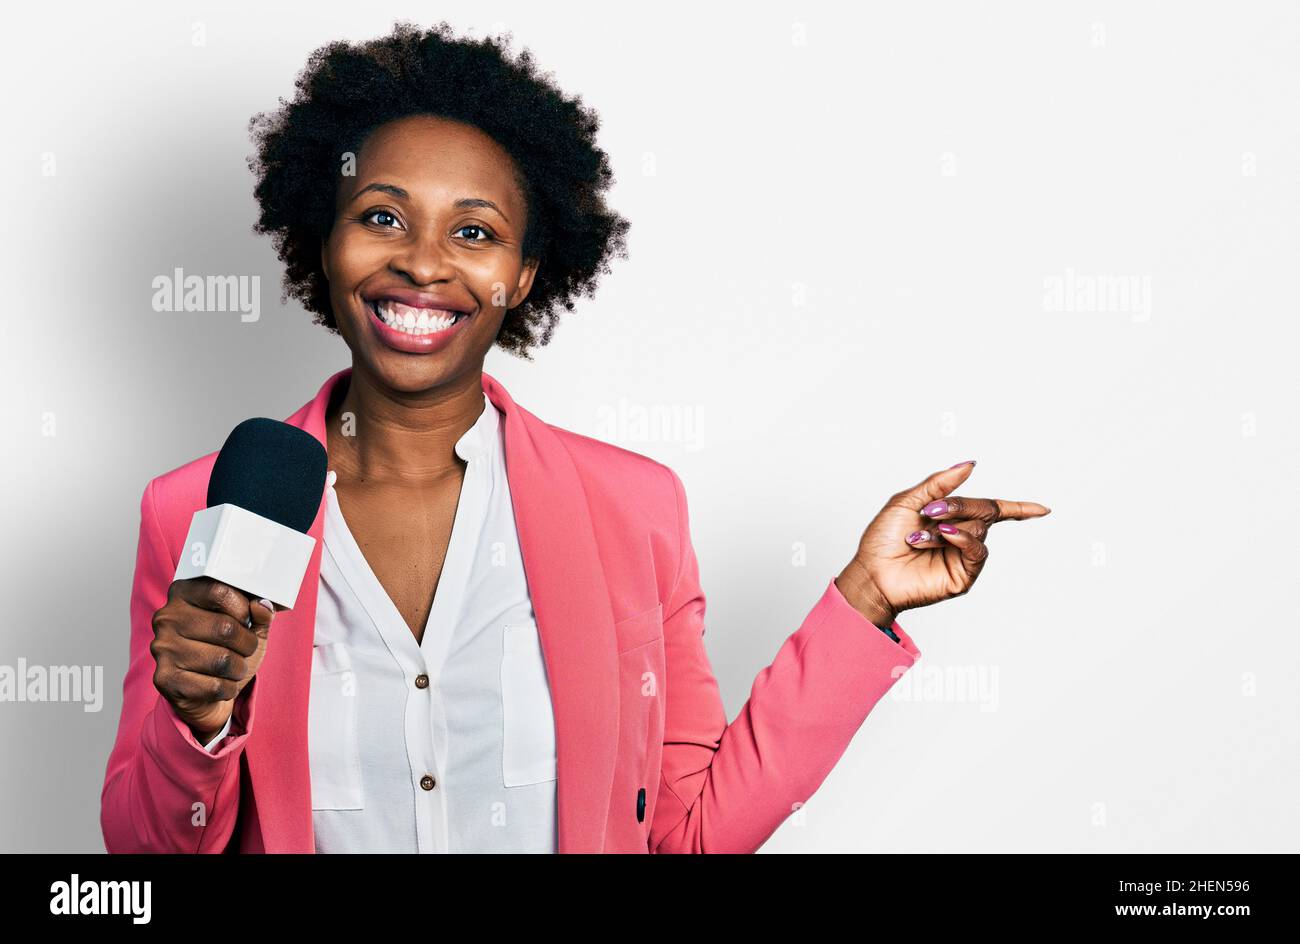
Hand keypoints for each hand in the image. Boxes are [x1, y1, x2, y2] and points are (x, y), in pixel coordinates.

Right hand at [150, 577, 275, 741]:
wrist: (203, 694)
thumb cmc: (227, 651)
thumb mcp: (249, 627)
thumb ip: (259, 613)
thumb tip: (263, 605)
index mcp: (183, 593)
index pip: (219, 591)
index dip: (243, 609)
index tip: (246, 620)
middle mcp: (167, 618)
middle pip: (225, 627)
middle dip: (247, 644)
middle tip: (245, 649)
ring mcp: (162, 648)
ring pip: (221, 659)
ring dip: (238, 668)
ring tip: (234, 668)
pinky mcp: (164, 678)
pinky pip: (213, 685)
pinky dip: (228, 688)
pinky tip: (222, 684)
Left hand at [836, 461, 1049, 625]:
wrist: (871, 573)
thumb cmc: (882, 540)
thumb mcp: (907, 501)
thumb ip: (939, 483)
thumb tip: (970, 464)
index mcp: (951, 517)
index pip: (991, 509)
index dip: (1018, 508)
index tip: (1043, 509)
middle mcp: (961, 536)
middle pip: (985, 510)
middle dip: (959, 505)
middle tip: (931, 510)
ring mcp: (963, 557)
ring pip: (978, 528)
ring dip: (947, 525)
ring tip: (918, 535)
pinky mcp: (963, 575)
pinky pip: (977, 550)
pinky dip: (962, 538)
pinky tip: (943, 535)